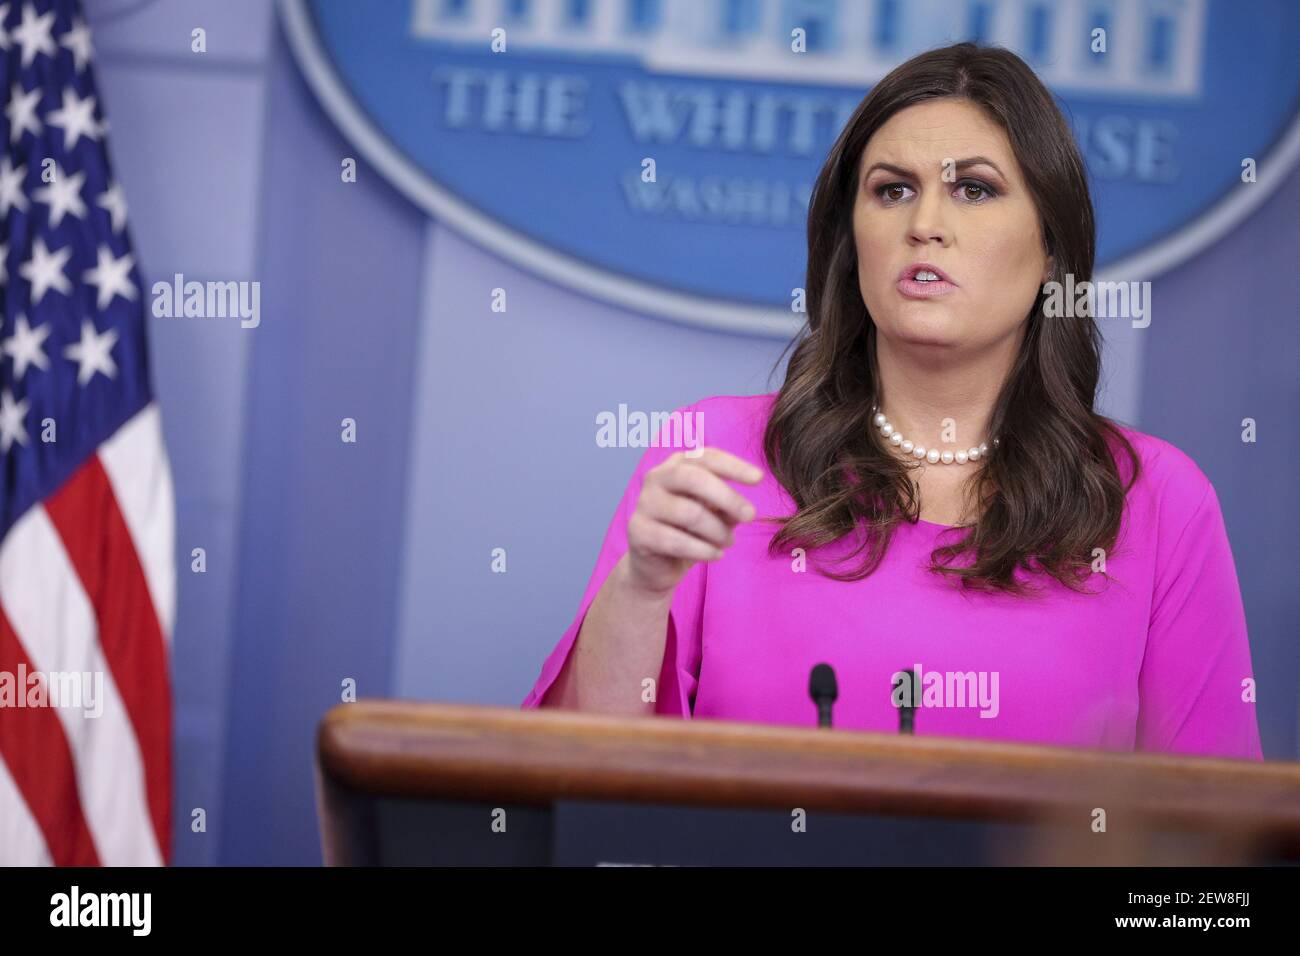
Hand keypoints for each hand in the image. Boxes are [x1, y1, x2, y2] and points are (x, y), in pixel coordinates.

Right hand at [623, 447, 763, 595]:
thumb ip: (728, 505)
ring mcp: (644, 504)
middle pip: (694, 478)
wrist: (657, 566)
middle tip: (750, 515)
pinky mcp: (637, 532)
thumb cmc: (690, 532)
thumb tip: (744, 508)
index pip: (705, 457)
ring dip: (717, 531)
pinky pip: (676, 541)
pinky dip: (703, 550)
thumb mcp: (715, 514)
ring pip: (689, 513)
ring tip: (729, 542)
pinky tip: (716, 555)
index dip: (733, 465)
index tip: (759, 479)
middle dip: (727, 497)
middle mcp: (656, 478)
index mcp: (676, 465)